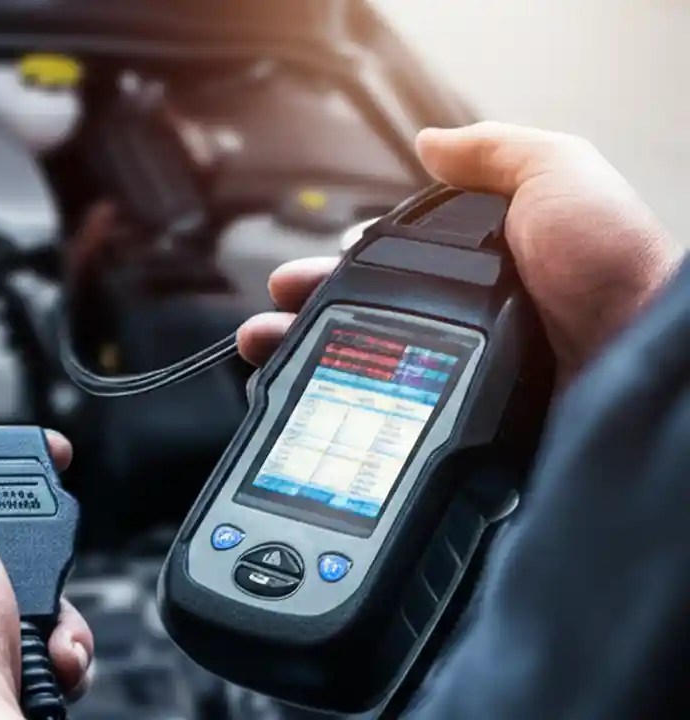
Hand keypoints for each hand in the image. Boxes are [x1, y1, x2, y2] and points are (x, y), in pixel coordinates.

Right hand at [238, 122, 684, 382]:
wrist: (644, 360)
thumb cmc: (615, 268)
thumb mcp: (560, 176)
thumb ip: (498, 154)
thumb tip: (432, 140)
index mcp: (481, 271)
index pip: (386, 271)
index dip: (334, 272)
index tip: (292, 281)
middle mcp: (468, 328)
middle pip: (362, 326)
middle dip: (302, 322)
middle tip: (265, 326)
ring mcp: (464, 382)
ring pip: (364, 379)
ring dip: (306, 368)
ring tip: (266, 361)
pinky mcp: (467, 431)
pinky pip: (392, 426)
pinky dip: (346, 424)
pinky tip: (313, 420)